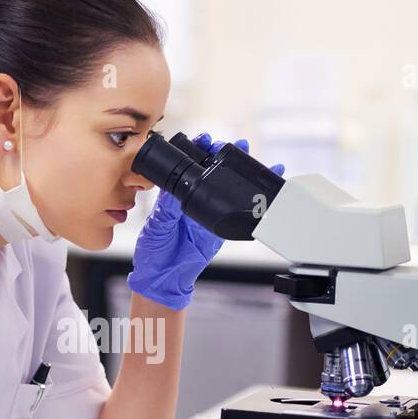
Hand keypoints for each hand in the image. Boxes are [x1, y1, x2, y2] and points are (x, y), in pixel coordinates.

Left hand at [127, 133, 283, 309]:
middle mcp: (194, 201)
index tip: (204, 140)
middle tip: (235, 144)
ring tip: (251, 155)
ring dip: (241, 171)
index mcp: (176, 196)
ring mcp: (210, 214)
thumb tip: (176, 189)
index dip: (198, 151)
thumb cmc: (153, 251)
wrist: (163, 278)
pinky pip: (239, 213)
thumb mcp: (157, 226)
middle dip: (225, 155)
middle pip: (213, 172)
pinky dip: (253, 200)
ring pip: (228, 188)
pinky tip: (264, 186)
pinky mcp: (221, 230)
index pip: (189, 166)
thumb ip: (167, 209)